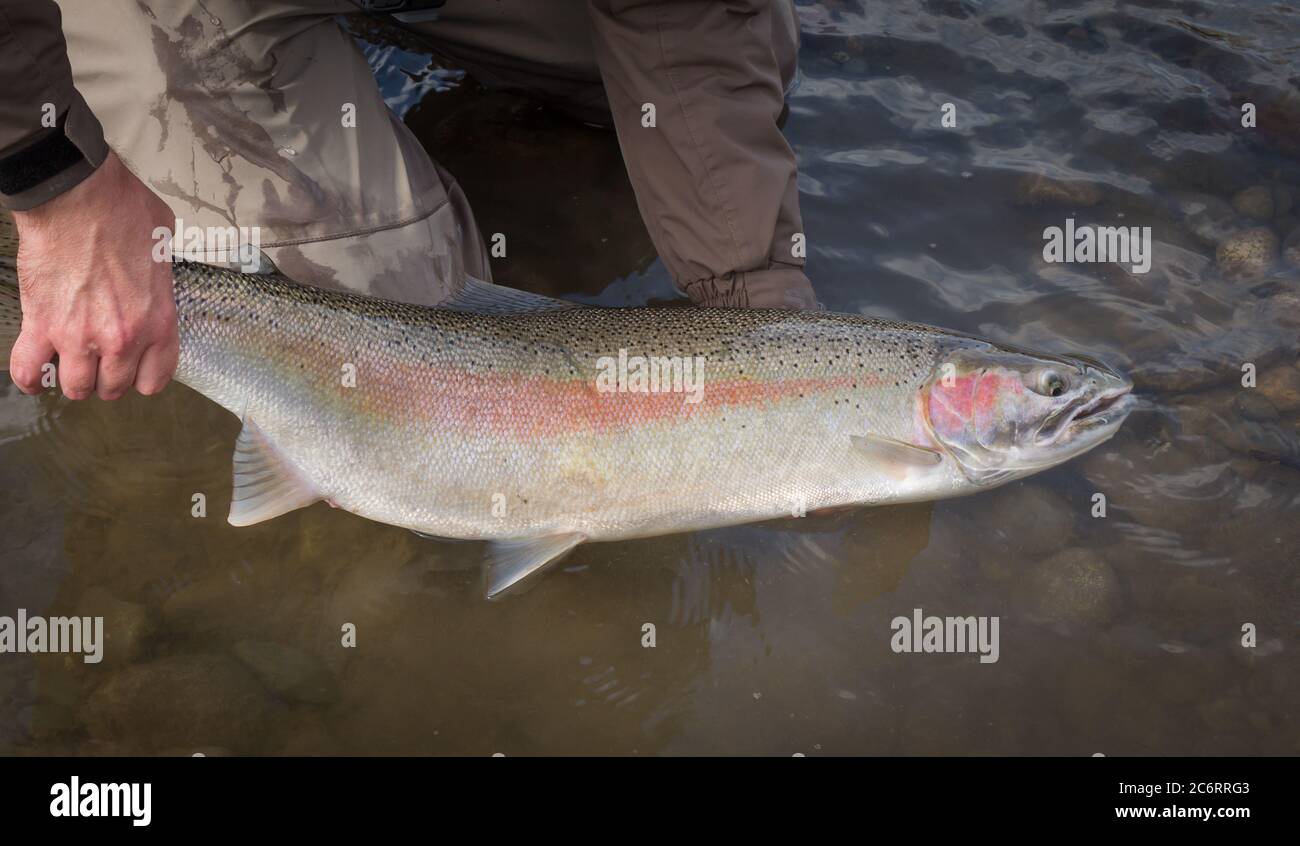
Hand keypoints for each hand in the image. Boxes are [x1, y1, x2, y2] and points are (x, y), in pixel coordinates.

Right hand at [9, 151, 176, 399]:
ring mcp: (79, 335)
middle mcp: (121, 338)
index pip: (156, 377)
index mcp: (158, 321)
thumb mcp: (164, 246)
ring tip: (71, 367)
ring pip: (76, 386)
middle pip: (114, 386)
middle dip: (108, 379)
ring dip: (74, 380)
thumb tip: (153, 274)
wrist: (78, 196)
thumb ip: (158, 277)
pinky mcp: (41, 324)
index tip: (136, 371)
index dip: (144, 377)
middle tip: (101, 365)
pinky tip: (34, 376)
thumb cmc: (122, 211)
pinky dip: (30, 377)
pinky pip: (28, 369)